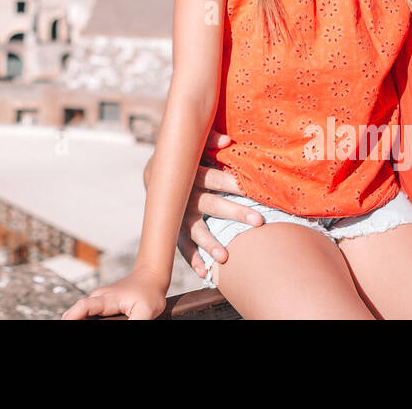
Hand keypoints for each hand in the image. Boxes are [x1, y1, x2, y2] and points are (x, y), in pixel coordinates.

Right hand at [61, 268, 168, 319]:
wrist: (151, 276)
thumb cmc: (149, 292)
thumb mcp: (146, 312)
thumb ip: (134, 324)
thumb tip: (123, 328)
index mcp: (107, 298)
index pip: (84, 306)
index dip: (72, 316)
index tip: (64, 322)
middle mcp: (99, 297)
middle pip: (77, 310)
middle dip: (70, 320)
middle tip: (66, 326)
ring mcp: (99, 299)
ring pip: (81, 311)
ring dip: (76, 319)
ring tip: (71, 323)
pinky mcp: (102, 303)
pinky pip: (87, 312)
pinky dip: (83, 318)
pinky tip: (83, 322)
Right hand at [173, 133, 259, 278]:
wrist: (153, 172)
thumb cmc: (183, 157)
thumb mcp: (190, 144)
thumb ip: (208, 139)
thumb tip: (228, 140)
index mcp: (188, 173)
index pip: (211, 177)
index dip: (231, 182)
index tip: (252, 188)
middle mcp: (182, 196)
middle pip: (209, 204)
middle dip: (234, 212)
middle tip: (258, 221)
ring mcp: (176, 215)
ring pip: (193, 229)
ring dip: (208, 242)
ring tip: (225, 256)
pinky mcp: (173, 229)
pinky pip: (181, 246)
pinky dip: (192, 259)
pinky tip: (204, 272)